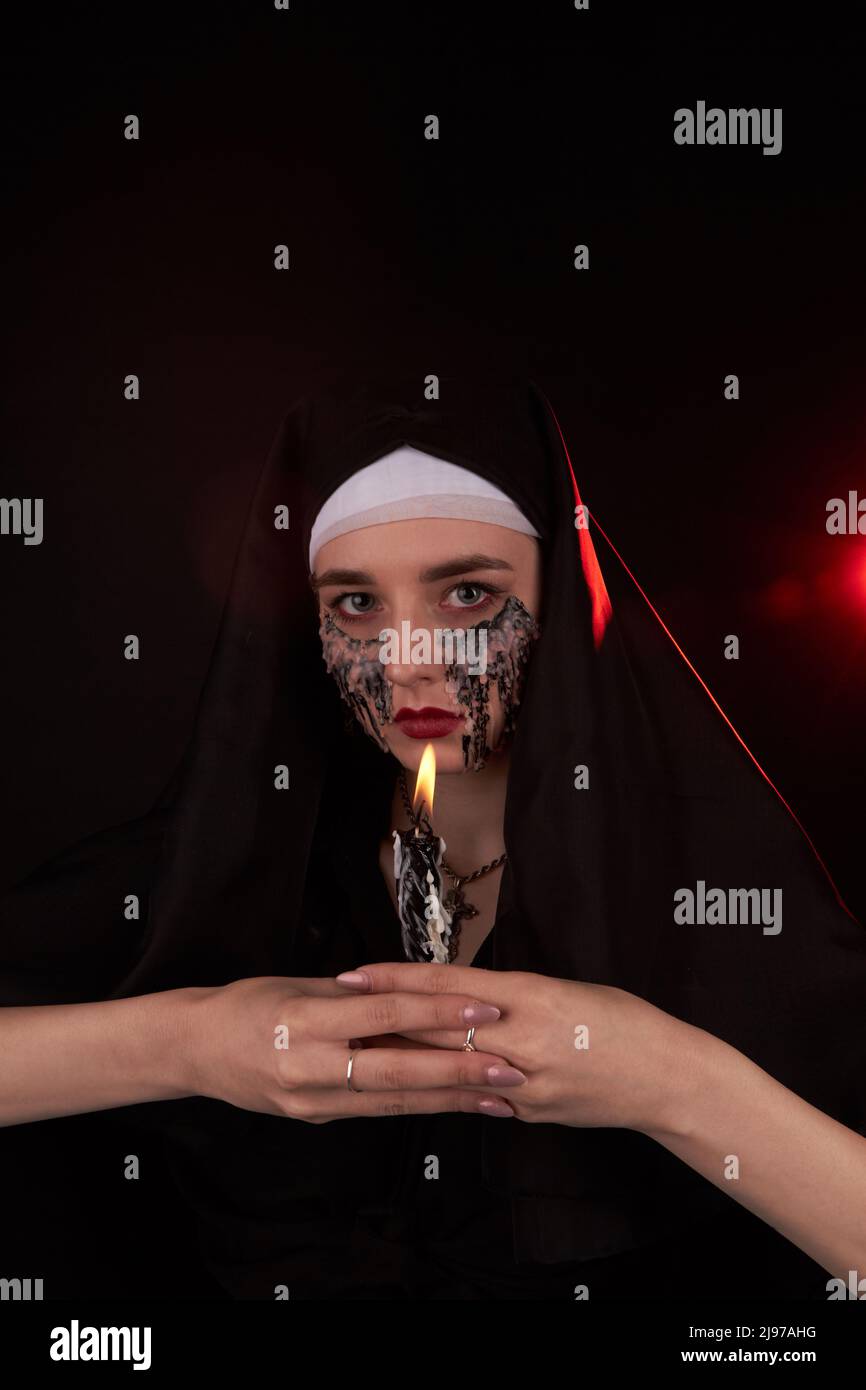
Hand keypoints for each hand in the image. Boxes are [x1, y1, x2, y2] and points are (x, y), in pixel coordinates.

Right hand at [184, 975, 527, 1121]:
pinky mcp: (315, 1118)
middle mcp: (309, 1066)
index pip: (384, 1013)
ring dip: (451, 1099)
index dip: (437, 1010)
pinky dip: (420, 1106)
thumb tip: (414, 990)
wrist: (193, 1049)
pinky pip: (376, 1111)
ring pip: (394, 1100)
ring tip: (500, 1097)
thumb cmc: (246, 1004)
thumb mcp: (298, 983)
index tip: (485, 1008)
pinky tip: (455, 1104)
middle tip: (511, 1070)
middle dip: (459, 1071)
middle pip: (397, 1069)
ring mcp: (311, 1100)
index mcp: (305, 1019)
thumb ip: (356, 992)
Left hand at [336, 962, 693, 1132]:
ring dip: (405, 1058)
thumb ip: (513, 995)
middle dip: (384, 1020)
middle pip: (437, 1029)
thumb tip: (469, 996)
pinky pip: (481, 1097)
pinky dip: (451, 1087)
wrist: (667, 1076)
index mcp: (531, 996)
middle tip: (339, 1009)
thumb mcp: (566, 989)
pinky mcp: (531, 1112)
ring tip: (361, 1049)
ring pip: (450, 1067)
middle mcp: (521, 1040)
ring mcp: (524, 1083)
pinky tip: (421, 1084)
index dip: (396, 979)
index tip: (357, 972)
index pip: (447, 986)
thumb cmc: (623, 1021)